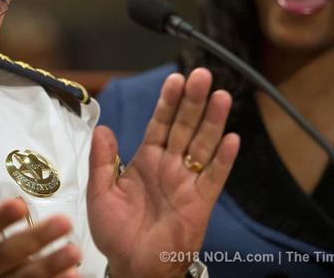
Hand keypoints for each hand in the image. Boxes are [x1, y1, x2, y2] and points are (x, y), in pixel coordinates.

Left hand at [87, 68, 239, 276]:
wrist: (132, 266)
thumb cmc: (115, 232)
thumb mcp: (101, 193)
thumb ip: (103, 160)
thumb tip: (103, 128)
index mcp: (146, 159)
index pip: (160, 123)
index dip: (168, 102)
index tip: (176, 79)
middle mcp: (170, 165)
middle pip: (185, 126)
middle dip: (194, 101)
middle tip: (202, 75)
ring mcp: (187, 182)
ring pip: (203, 145)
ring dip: (213, 121)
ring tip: (222, 96)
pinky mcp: (200, 202)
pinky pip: (215, 177)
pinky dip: (224, 159)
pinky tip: (232, 138)